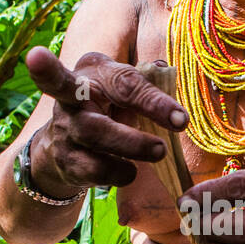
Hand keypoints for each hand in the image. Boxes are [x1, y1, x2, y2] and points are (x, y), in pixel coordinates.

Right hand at [24, 47, 188, 192]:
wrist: (62, 138)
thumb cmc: (104, 103)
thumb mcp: (120, 84)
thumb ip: (143, 81)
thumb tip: (165, 71)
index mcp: (92, 72)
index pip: (125, 83)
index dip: (153, 102)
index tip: (182, 121)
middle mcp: (71, 99)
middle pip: (97, 118)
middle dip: (129, 138)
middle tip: (162, 150)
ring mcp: (66, 131)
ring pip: (95, 143)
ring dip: (131, 152)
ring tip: (157, 154)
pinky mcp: (66, 160)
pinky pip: (94, 170)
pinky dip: (118, 173)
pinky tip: (129, 170)